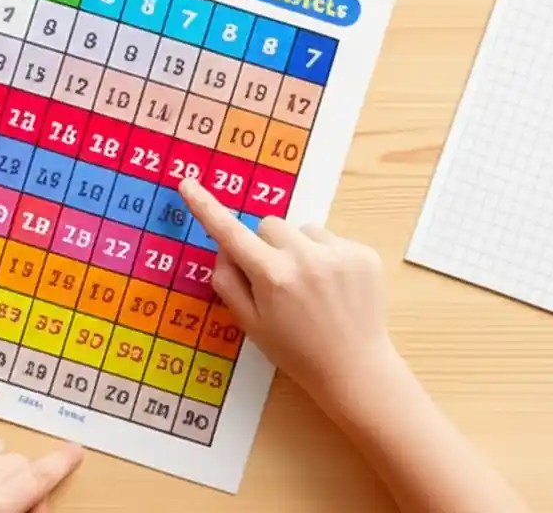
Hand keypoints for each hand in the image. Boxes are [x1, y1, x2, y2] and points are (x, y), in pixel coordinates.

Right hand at [179, 177, 392, 413]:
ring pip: (303, 229)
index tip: (188, 183)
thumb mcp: (251, 325)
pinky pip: (333, 239)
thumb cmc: (296, 351)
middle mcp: (305, 257)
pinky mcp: (364, 254)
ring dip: (300, 249)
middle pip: (269, 225)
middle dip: (266, 246)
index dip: (206, 207)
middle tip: (277, 280)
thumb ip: (229, 283)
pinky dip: (328, 257)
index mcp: (273, 277)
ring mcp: (339, 253)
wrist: (355, 369)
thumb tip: (225, 248)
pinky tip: (335, 289)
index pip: (230, 233)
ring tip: (311, 287)